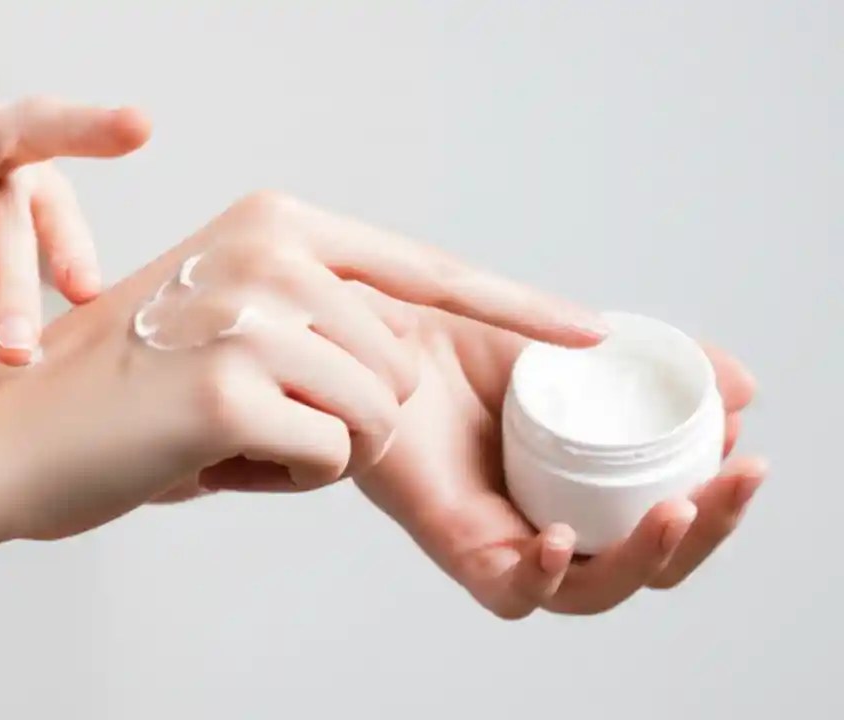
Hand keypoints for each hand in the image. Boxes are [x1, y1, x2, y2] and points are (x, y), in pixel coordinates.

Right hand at [0, 192, 606, 540]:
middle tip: (243, 413)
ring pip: (375, 418)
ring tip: (223, 431)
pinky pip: (329, 461)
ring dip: (311, 450)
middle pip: (404, 367)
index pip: (425, 268)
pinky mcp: (232, 386)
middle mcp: (270, 249)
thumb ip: (319, 314)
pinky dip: (278, 480)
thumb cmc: (121, 393)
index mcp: (277, 221)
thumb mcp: (225, 315)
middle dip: (345, 417)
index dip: (516, 304)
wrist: (4, 435)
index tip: (587, 330)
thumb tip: (417, 359)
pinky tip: (206, 457)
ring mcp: (251, 312)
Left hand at [354, 298, 764, 617]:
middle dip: (701, 533)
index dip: (713, 501)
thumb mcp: (573, 345)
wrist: (373, 327)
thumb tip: (740, 390)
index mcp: (579, 482)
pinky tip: (565, 540)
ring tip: (676, 508)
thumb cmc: (455, 343)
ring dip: (642, 559)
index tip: (742, 450)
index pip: (661, 519)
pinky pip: (506, 589)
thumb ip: (652, 366)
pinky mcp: (451, 544)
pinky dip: (543, 577)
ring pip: (586, 590)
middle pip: (638, 564)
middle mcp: (543, 515)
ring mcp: (500, 535)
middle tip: (733, 480)